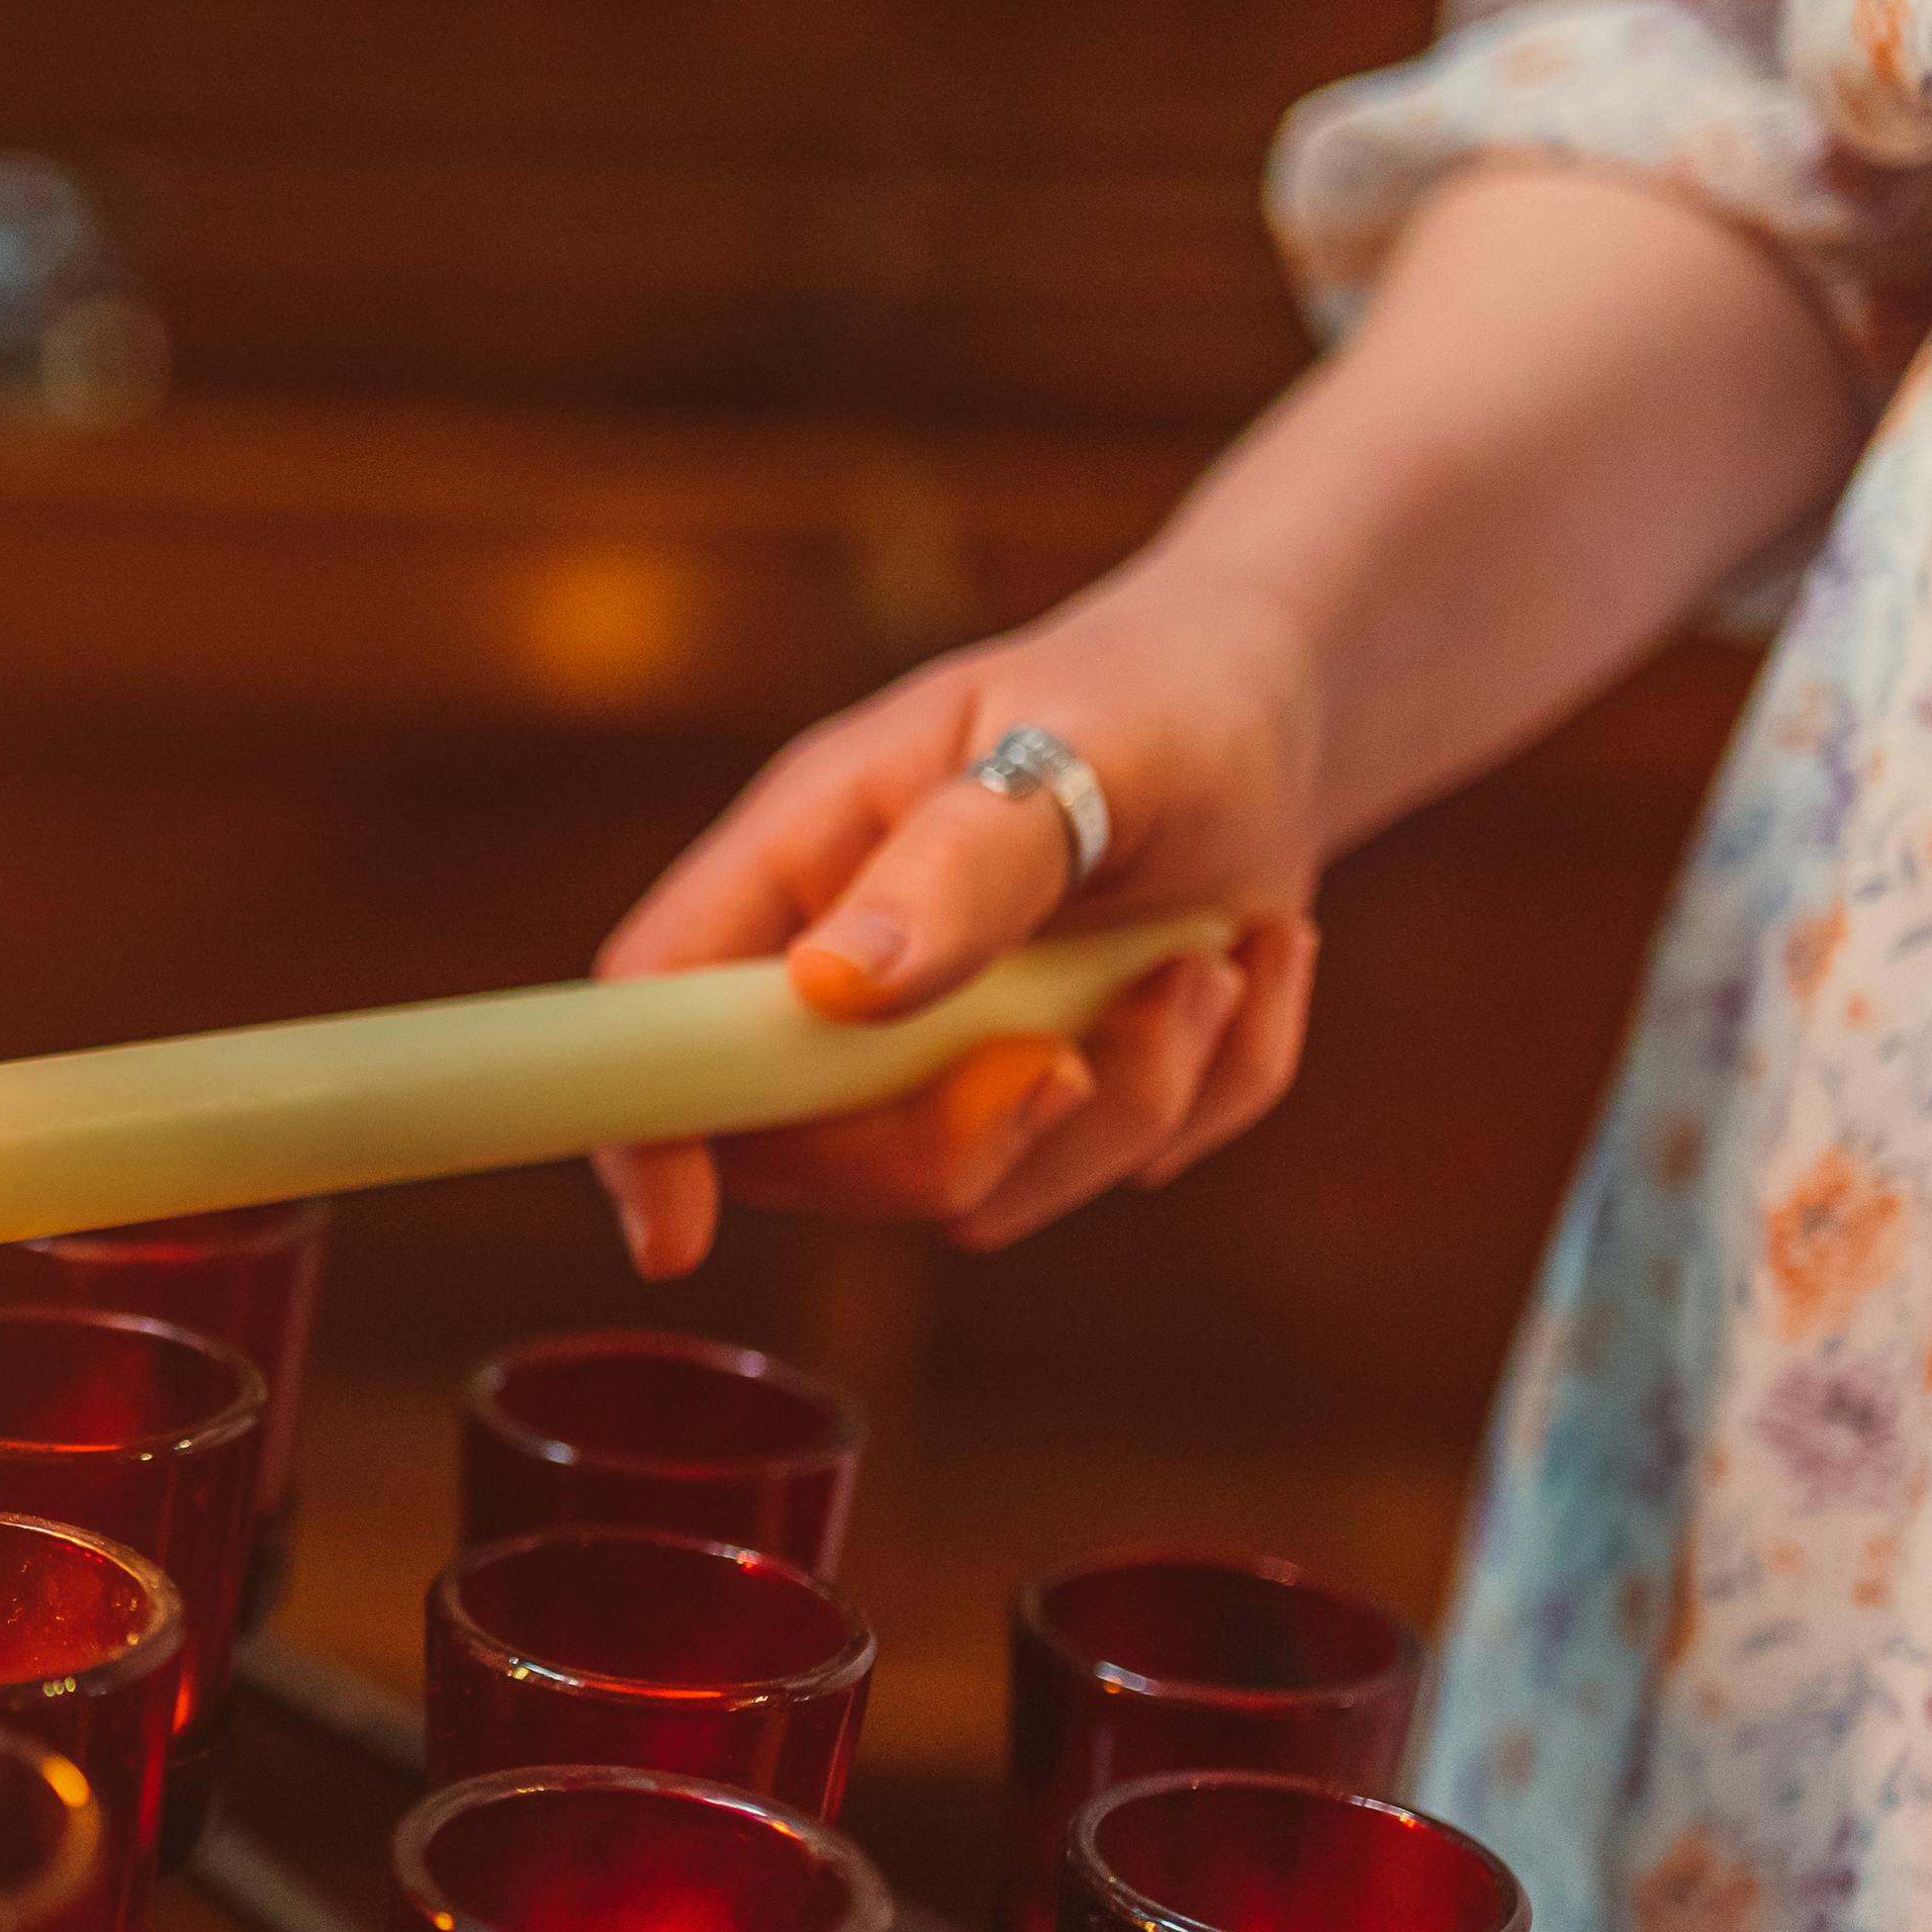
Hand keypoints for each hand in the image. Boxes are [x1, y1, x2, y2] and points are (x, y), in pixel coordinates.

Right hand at [591, 547, 1329, 1275]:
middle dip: (960, 1134)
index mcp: (805, 859)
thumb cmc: (1159, 694)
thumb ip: (962, 864)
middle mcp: (850, 971)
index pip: (658, 1006)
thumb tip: (835, 987)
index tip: (680, 1237)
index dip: (648, 1126)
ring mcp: (948, 1049)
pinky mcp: (1055, 1097)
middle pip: (807, 1151)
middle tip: (1081, 1048)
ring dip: (1132, 1095)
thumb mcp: (1077, 744)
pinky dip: (1214, 1084)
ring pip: (981, 1188)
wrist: (1283, 710)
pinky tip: (1246, 966)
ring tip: (1206, 960)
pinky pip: (1116, 1167)